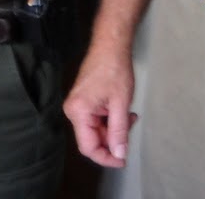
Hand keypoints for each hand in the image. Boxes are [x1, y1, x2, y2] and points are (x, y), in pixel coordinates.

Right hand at [62, 45, 137, 167]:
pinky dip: (111, 119)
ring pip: (97, 129)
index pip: (88, 147)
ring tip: (130, 116)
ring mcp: (78, 105)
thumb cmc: (114, 70)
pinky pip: (97, 119)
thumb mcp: (120, 104)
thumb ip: (119, 132)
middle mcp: (73, 111)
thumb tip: (119, 154)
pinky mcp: (84, 100)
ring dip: (114, 128)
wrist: (110, 44)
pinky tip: (124, 111)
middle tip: (131, 129)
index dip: (106, 158)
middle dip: (113, 138)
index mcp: (78, 112)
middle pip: (93, 138)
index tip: (123, 160)